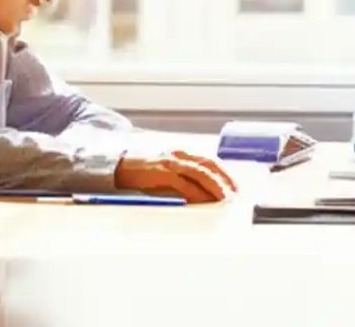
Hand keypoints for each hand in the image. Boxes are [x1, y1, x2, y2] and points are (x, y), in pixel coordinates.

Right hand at [114, 150, 237, 203]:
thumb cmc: (145, 173)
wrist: (120, 167)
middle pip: (209, 165)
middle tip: (234, 194)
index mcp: (183, 154)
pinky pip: (183, 183)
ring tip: (223, 198)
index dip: (225, 173)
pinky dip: (195, 192)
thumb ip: (184, 178)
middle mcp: (179, 155)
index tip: (235, 186)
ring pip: (199, 173)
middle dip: (224, 180)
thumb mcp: (168, 172)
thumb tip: (205, 195)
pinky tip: (202, 200)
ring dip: (213, 186)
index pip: (210, 161)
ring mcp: (171, 162)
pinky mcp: (161, 172)